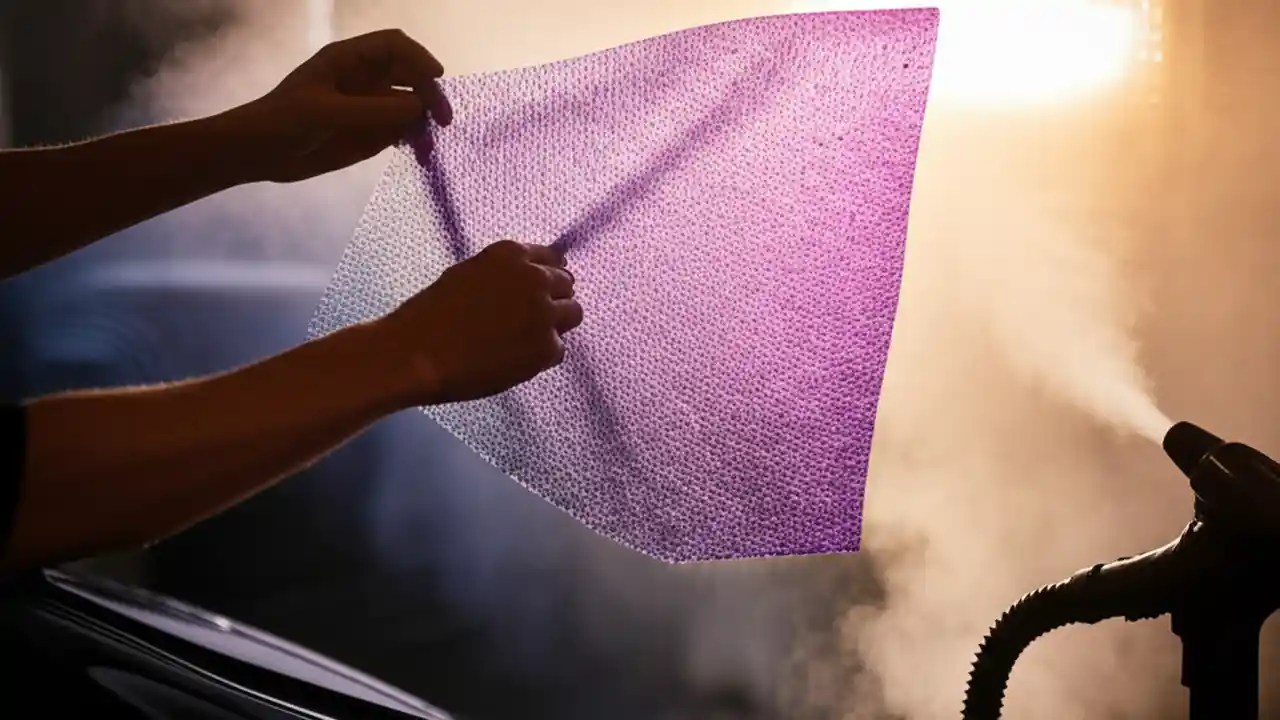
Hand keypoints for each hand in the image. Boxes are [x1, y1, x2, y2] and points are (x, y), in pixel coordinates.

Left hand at [229, 29, 451, 183]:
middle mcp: (365, 79)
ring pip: (411, 105)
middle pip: (410, 75)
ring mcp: (370, 106)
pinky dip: (415, 140)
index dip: (418, 56)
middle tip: (443, 121)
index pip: (394, 45)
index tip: (435, 77)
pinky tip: (417, 154)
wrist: (261, 153)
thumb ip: (372, 110)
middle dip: (430, 93)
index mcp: (349, 60)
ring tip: (427, 147)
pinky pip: (403, 130)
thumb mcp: (325, 113)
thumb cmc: (284, 122)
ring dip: (426, 122)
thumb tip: (418, 107)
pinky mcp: (371, 132)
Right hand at [377, 241, 582, 404]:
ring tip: (524, 340)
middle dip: (553, 300)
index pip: (552, 258)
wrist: (418, 354)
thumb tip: (526, 282)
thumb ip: (503, 275)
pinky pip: (559, 349)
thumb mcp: (468, 275)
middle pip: (566, 285)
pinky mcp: (546, 348)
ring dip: (554, 325)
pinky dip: (541, 356)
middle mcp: (534, 278)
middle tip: (529, 320)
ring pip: (573, 314)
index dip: (546, 277)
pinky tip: (514, 360)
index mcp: (511, 255)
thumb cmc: (431, 314)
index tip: (539, 291)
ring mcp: (544, 314)